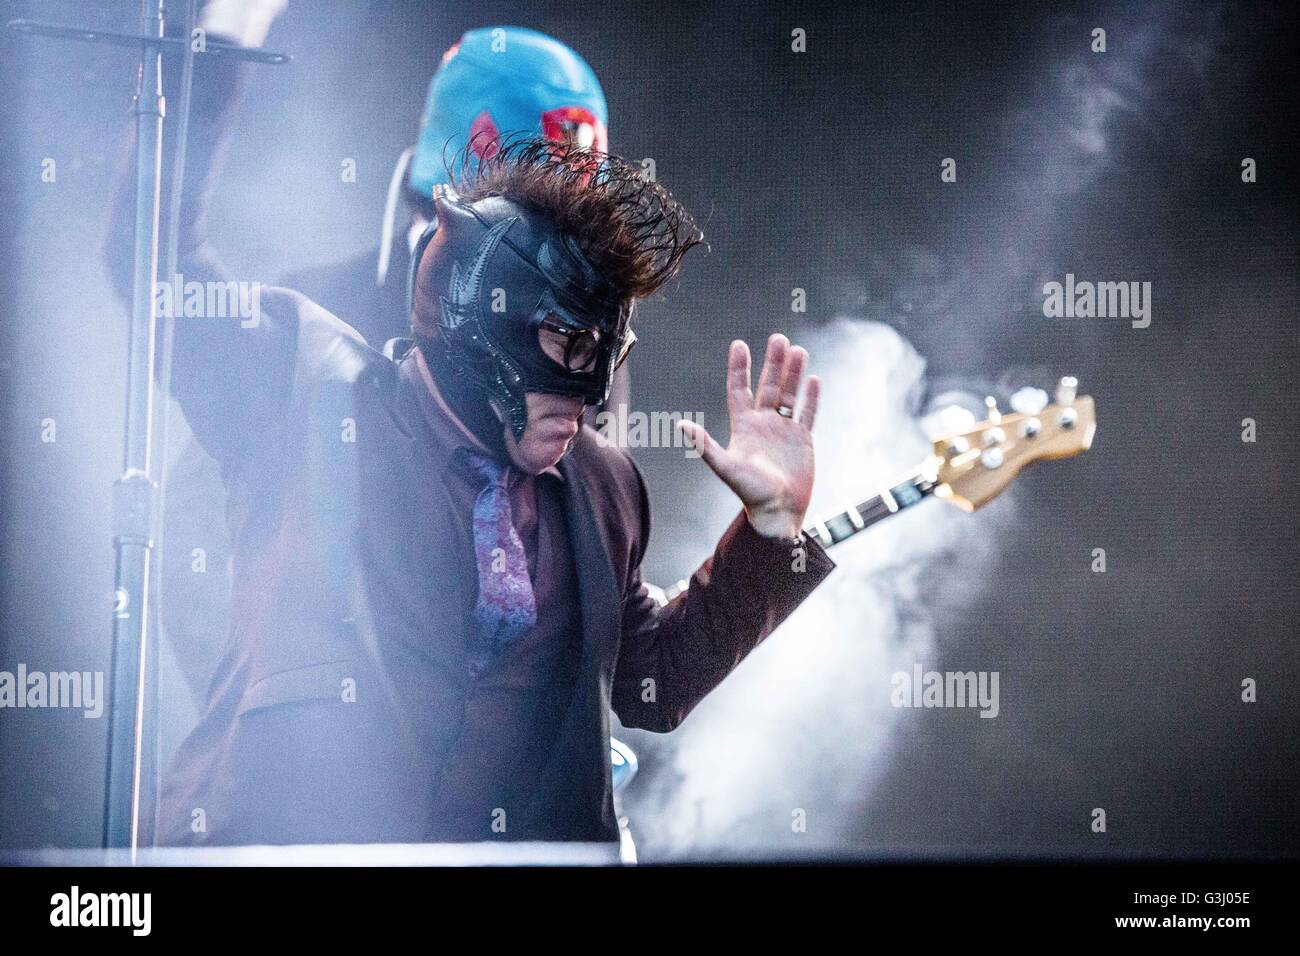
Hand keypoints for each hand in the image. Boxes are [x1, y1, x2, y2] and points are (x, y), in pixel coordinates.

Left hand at [678, 333, 819, 538]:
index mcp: (744, 426)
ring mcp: (784, 431)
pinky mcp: (803, 440)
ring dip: (793, 373)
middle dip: (773, 362)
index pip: (739, 389)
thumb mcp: (725, 467)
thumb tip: (680, 426)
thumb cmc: (750, 493)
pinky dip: (811, 397)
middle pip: (768, 386)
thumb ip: (704, 446)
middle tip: (778, 338)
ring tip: (798, 350)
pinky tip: (814, 379)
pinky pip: (808, 413)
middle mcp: (763, 424)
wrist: (778, 512)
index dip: (739, 367)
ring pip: (790, 394)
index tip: (740, 344)